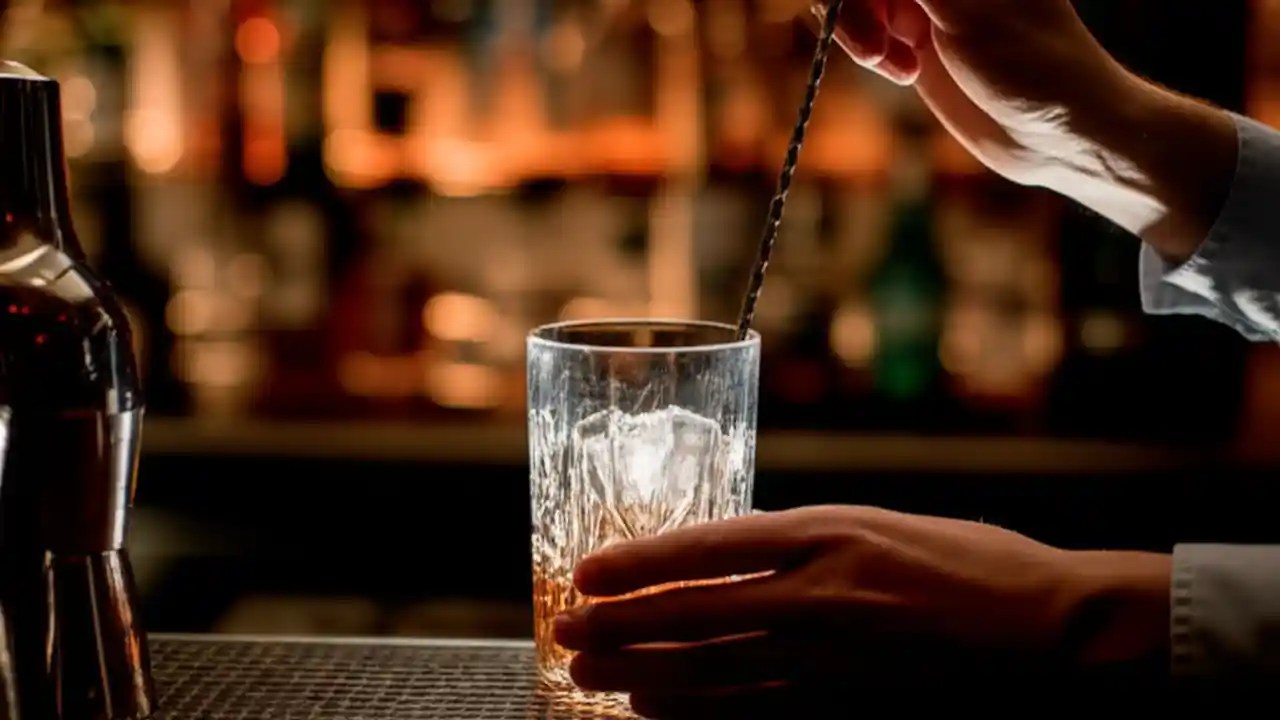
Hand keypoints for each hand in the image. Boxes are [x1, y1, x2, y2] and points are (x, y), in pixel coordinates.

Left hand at [556, 505, 1170, 716]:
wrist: (1051, 634)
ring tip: (592, 677)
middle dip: (619, 626)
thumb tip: (720, 560)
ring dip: (642, 674)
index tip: (586, 572)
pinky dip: (696, 712)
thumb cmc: (970, 566)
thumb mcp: (876, 526)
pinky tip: (657, 709)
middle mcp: (817, 596)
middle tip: (567, 634)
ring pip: (710, 671)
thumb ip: (798, 543)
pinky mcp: (844, 709)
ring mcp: (830, 661)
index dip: (636, 563)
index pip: (704, 547)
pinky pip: (751, 713)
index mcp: (826, 534)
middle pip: (691, 615)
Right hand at [816, 0, 1237, 262]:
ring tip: (886, 62)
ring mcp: (930, 4)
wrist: (1058, 134)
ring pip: (861, 0)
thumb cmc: (1033, 63)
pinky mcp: (918, 41)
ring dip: (857, 27)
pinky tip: (903, 74)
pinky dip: (870, 51)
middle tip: (868, 46)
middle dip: (856, 4)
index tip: (858, 8)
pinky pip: (868, 31)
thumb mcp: (969, 9)